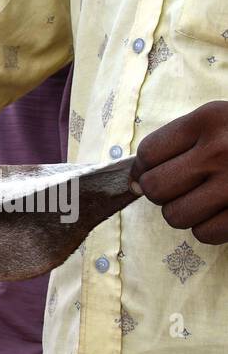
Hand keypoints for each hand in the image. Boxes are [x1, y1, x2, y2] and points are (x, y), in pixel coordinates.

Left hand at [131, 101, 227, 244]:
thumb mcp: (223, 120)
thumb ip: (181, 142)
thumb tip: (134, 181)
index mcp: (210, 119)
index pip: (148, 154)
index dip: (145, 169)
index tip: (155, 172)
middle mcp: (220, 149)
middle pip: (154, 188)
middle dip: (163, 193)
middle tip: (185, 187)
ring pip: (175, 216)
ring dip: (186, 212)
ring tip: (207, 199)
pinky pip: (205, 233)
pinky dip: (210, 228)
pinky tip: (225, 211)